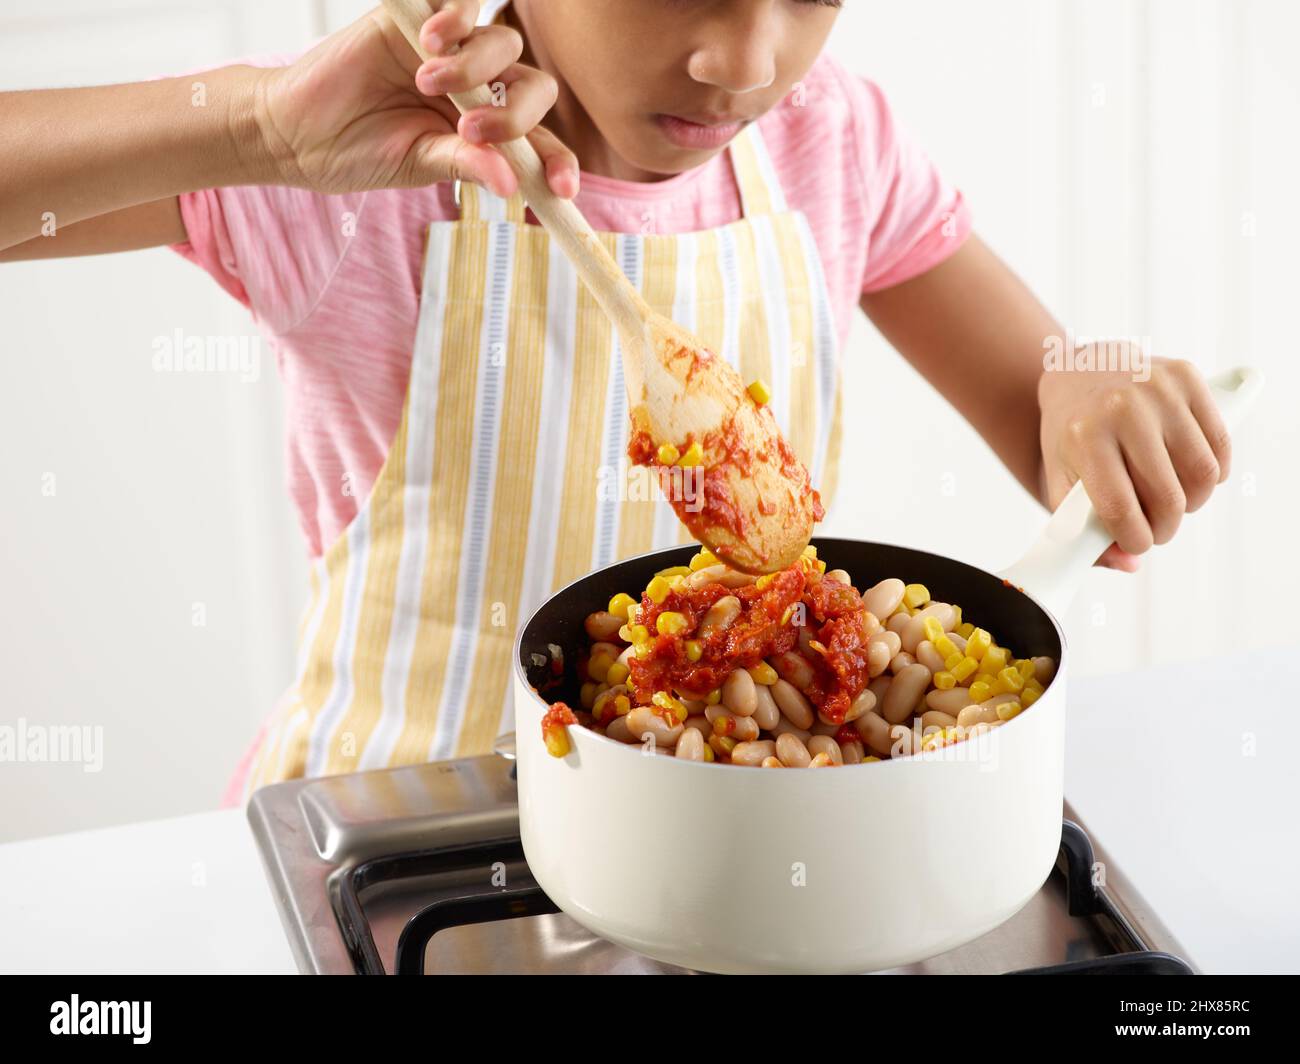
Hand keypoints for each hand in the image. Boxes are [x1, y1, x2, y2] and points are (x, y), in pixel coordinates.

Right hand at [249, 1, 576, 197]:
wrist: (298, 130)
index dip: (558, 162)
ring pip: (503, 44)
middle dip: (516, 113)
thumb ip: (466, 166)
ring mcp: (453, 53)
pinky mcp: (418, 17)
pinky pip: (463, 2)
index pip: (540, 142)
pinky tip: (431, 42)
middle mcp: (480, 90)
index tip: (562, 190)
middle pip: (535, 87)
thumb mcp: (419, 165)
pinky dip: (458, 18)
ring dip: (476, 66)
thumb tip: (511, 184)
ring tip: (427, 83)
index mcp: (489, 133)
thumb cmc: (360, 152)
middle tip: (472, 130)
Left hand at [1038, 349, 1231, 570]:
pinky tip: (1189, 476)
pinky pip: (1220, 444)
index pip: (1120, 508)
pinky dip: (1213, 472)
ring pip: (1203, 474)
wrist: (1078, 372)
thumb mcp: (1061, 480)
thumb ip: (1084, 530)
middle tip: (1157, 528)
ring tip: (1172, 502)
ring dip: (1193, 502)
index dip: (1135, 539)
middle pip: (1167, 496)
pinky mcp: (1186, 378)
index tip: (1137, 543)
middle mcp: (1122, 409)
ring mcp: (1158, 390)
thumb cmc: (1071, 435)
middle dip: (1166, 527)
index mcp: (1084, 436)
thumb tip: (1128, 564)